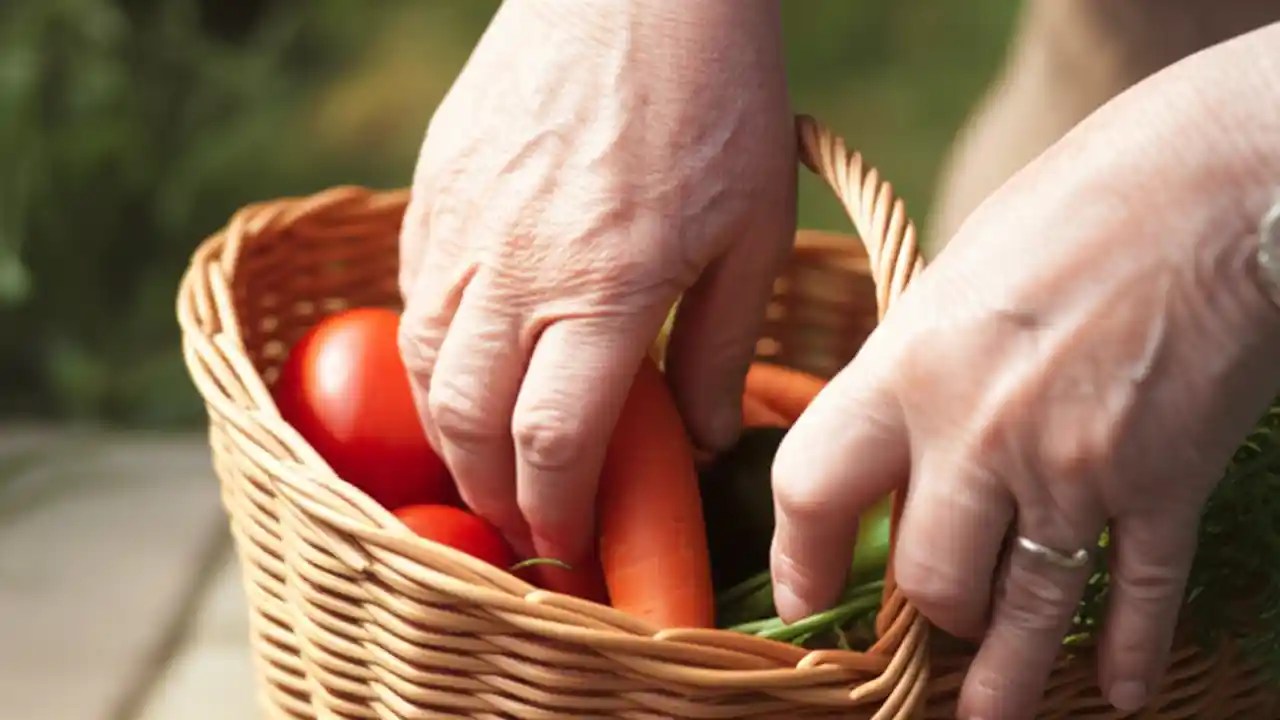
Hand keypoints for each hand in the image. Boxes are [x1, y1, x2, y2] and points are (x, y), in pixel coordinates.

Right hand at [397, 0, 794, 563]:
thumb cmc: (715, 100)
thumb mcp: (752, 230)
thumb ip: (720, 346)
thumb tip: (706, 438)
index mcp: (605, 289)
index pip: (552, 442)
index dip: (554, 510)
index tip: (568, 540)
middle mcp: (515, 270)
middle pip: (469, 422)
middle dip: (489, 490)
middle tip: (520, 519)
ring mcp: (460, 227)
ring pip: (422, 367)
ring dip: (448, 433)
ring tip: (485, 458)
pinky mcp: (433, 189)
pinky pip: (411, 295)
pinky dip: (431, 354)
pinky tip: (468, 364)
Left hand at [771, 24, 1279, 719]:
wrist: (1222, 178)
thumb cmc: (1078, 202)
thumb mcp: (956, 276)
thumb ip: (915, 367)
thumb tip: (894, 433)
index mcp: (908, 367)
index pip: (814, 489)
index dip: (799, 560)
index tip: (803, 598)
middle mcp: (980, 431)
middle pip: (928, 577)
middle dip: (929, 615)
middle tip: (936, 625)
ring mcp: (1078, 467)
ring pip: (1028, 612)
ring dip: (1007, 679)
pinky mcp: (1168, 481)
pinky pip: (1140, 592)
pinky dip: (1134, 650)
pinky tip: (1125, 691)